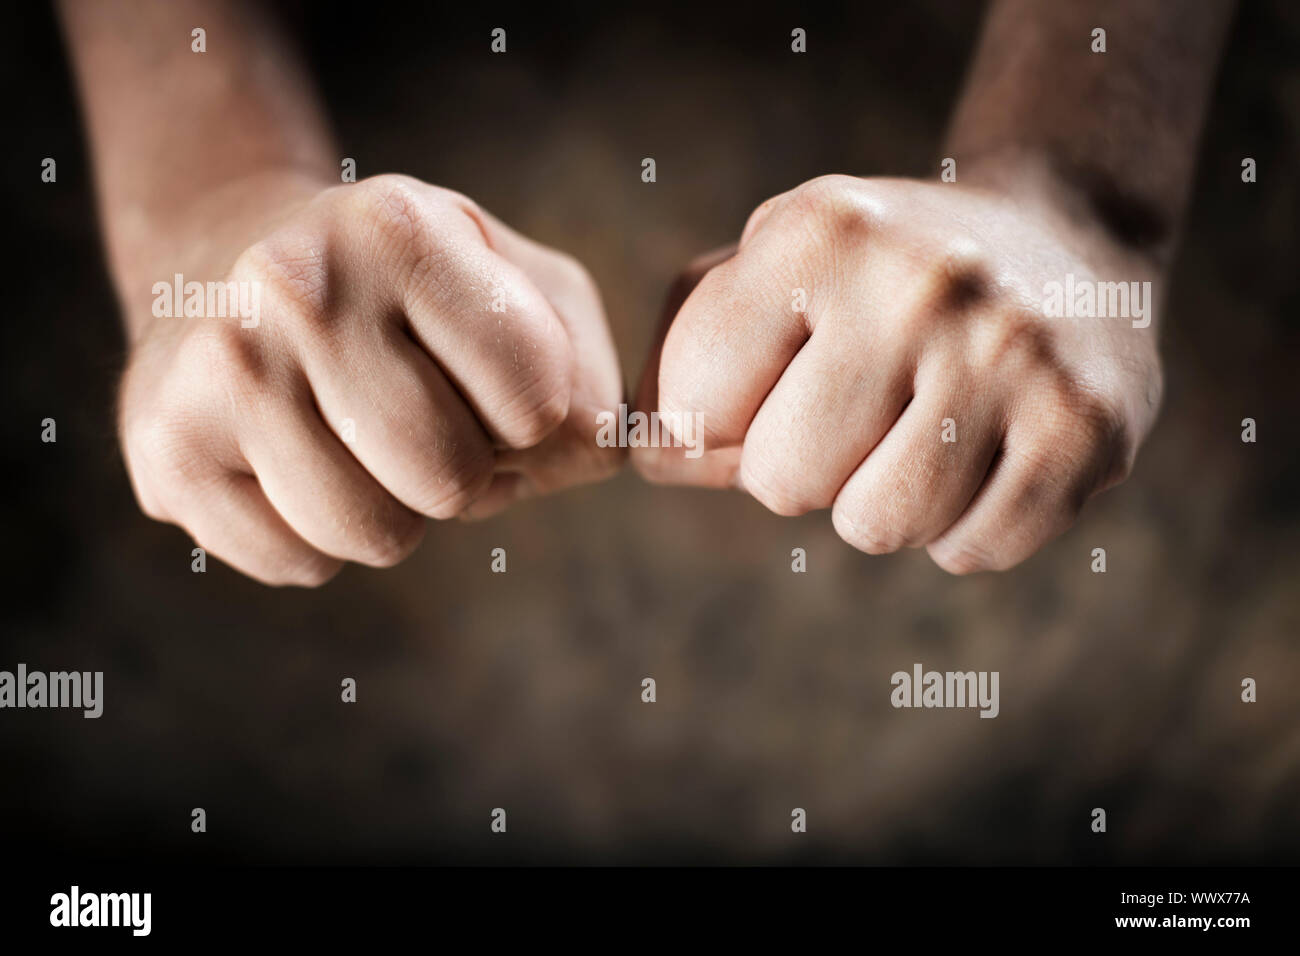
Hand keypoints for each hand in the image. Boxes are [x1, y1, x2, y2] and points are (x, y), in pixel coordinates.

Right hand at [119, 173, 622, 585]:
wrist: (223, 255)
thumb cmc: (406, 289)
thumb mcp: (514, 283)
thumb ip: (584, 372)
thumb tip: (588, 453)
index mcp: (399, 232)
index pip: (537, 405)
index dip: (530, 419)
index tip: (486, 381)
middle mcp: (295, 288)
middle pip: (452, 481)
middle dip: (463, 474)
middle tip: (418, 420)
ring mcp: (221, 372)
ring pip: (373, 537)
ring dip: (391, 510)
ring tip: (352, 436)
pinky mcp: (166, 453)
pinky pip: (298, 565)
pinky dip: (317, 538)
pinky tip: (290, 461)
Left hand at [633, 173, 1162, 572]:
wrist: (1064, 241)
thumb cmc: (872, 278)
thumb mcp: (765, 272)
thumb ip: (680, 364)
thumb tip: (654, 460)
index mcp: (820, 233)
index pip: (692, 406)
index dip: (718, 417)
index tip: (771, 378)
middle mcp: (920, 285)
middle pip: (781, 481)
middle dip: (801, 465)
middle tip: (858, 409)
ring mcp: (1012, 356)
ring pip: (877, 528)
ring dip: (880, 502)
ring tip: (922, 427)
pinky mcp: (1086, 427)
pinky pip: (971, 550)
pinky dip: (962, 526)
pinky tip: (987, 452)